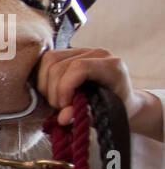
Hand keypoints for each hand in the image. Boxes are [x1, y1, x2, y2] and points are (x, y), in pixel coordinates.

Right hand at [36, 48, 155, 132]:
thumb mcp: (103, 116)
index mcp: (112, 66)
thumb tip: (62, 118)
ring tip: (57, 101)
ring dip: (46, 85)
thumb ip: (83, 115)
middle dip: (53, 92)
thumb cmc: (116, 109)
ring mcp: (84, 50)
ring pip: (49, 60)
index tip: (65, 106)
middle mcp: (98, 53)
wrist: (124, 101)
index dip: (65, 88)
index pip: (78, 67)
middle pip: (58, 66)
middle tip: (61, 108)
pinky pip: (47, 60)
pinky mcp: (71, 52)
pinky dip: (44, 78)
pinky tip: (52, 91)